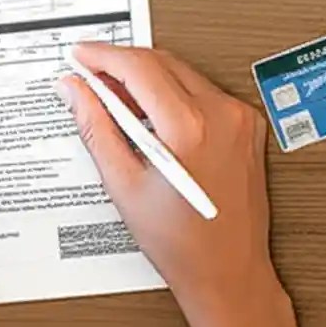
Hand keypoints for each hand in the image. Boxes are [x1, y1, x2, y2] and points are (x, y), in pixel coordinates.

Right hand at [56, 43, 276, 309]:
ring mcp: (241, 119)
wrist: (229, 271)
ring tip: (119, 103)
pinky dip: (175, 95)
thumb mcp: (125, 185)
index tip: (82, 55)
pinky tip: (155, 118)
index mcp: (190, 128)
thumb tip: (76, 91)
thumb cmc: (183, 243)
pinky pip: (205, 93)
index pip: (139, 67)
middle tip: (92, 78)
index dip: (103, 56)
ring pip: (184, 74)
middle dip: (123, 64)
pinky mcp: (249, 126)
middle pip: (162, 63)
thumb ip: (96, 128)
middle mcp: (222, 116)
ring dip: (149, 79)